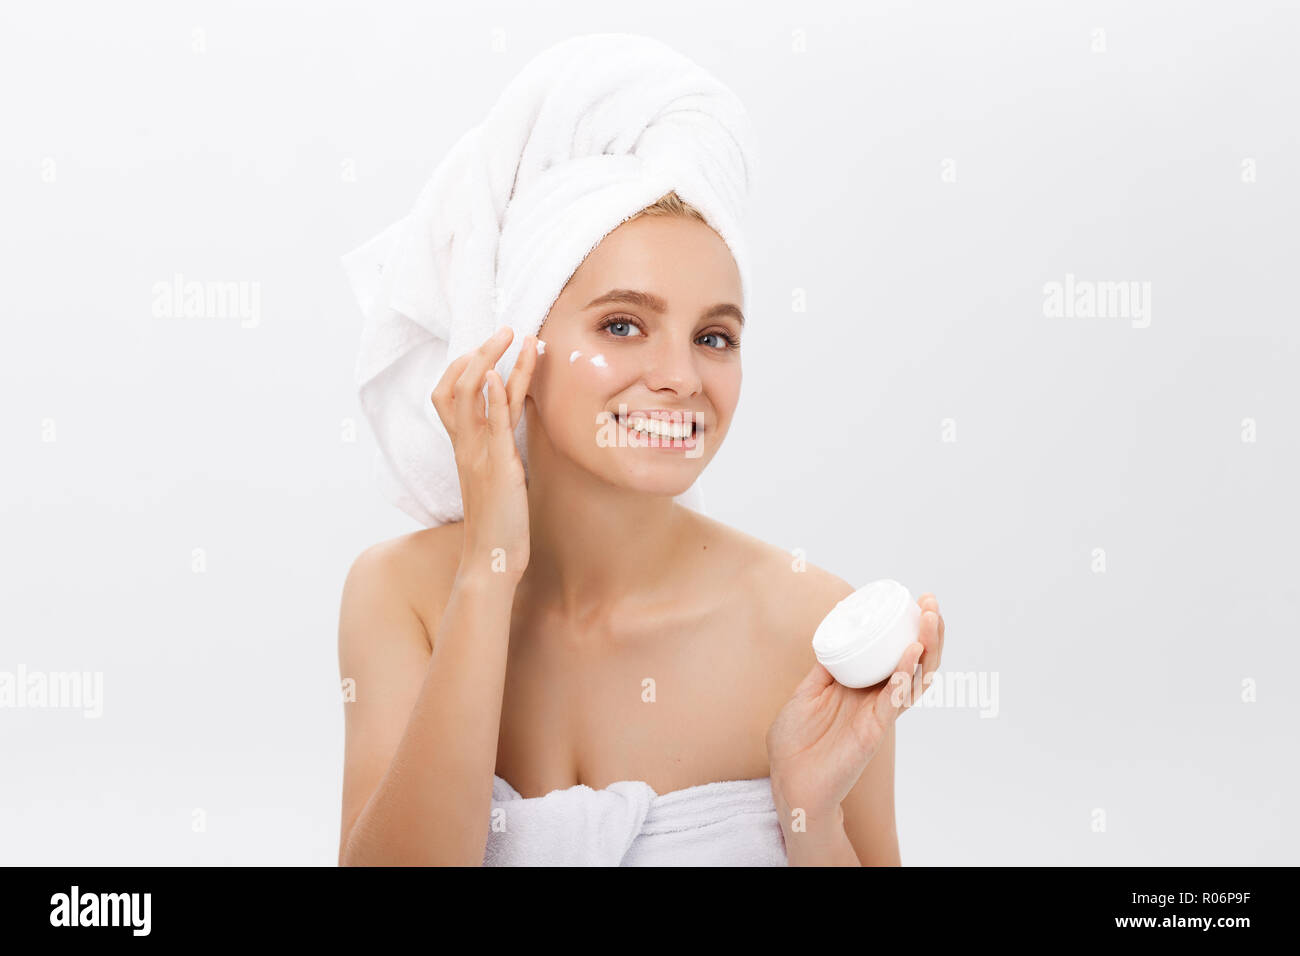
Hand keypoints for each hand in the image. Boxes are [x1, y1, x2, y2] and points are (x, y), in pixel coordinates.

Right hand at [430, 326, 538, 578]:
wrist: (490, 559)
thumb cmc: (498, 524)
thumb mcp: (496, 479)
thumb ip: (498, 453)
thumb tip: (509, 437)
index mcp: (464, 447)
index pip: (450, 394)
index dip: (466, 366)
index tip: (489, 347)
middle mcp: (466, 445)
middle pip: (458, 385)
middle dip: (481, 352)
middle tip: (504, 329)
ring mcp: (480, 453)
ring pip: (477, 395)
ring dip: (493, 360)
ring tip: (514, 335)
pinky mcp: (499, 466)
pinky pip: (493, 424)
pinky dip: (496, 397)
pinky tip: (502, 375)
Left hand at [766, 594, 945, 819]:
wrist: (789, 779)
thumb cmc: (795, 742)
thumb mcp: (807, 693)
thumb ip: (824, 670)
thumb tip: (834, 638)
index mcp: (863, 687)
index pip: (895, 653)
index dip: (909, 629)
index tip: (915, 600)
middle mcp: (877, 698)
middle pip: (915, 661)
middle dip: (928, 631)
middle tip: (930, 603)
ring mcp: (879, 713)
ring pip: (913, 677)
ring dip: (925, 647)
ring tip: (930, 620)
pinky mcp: (875, 730)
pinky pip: (895, 700)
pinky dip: (903, 676)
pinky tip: (911, 655)